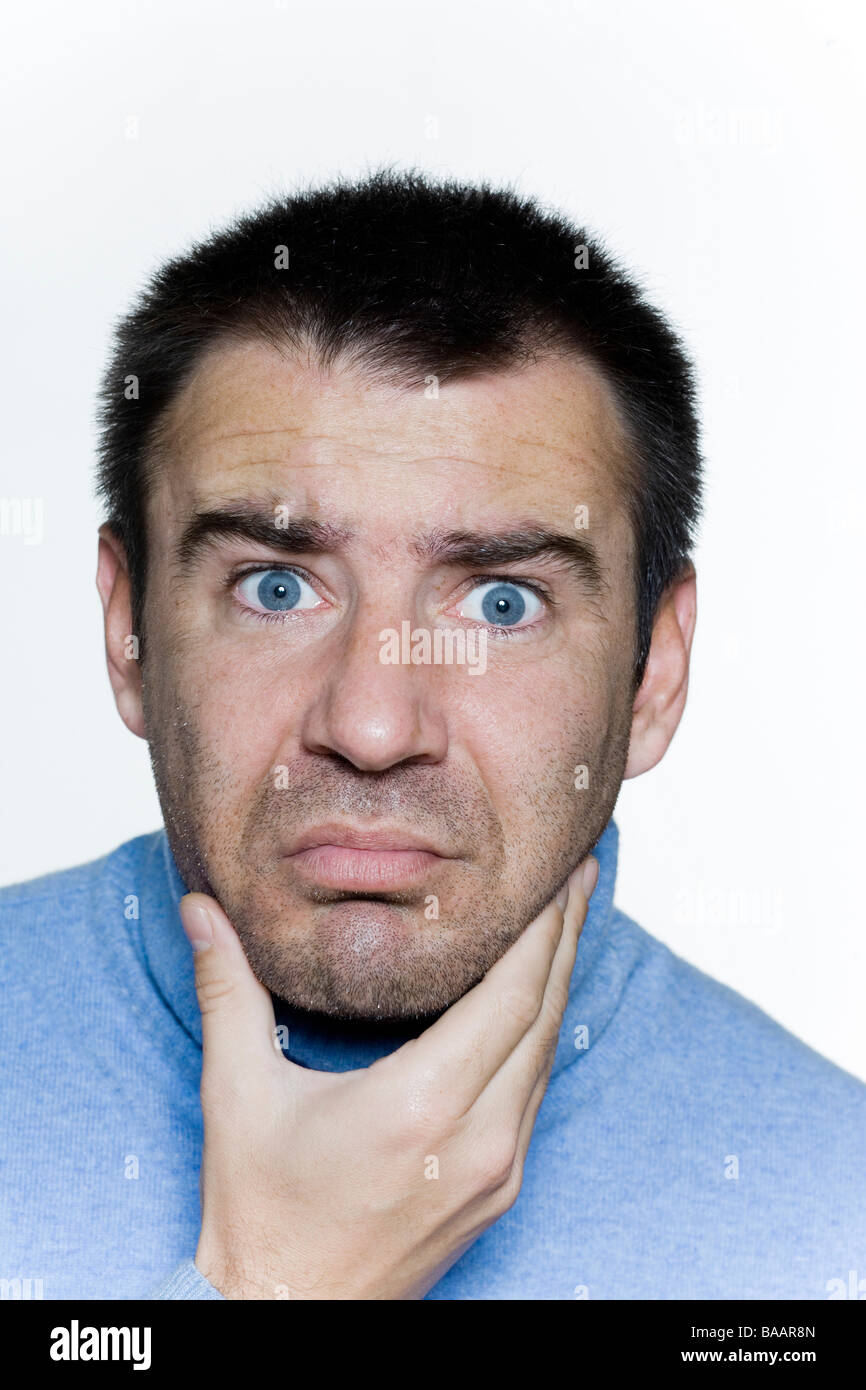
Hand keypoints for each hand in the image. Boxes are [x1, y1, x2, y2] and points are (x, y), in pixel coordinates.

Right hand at [180, 855, 598, 1298]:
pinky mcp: (499, 1189)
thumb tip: (202, 909)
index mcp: (420, 1103)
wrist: (286, 1316)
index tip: (558, 872)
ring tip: (567, 921)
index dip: (541, 928)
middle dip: (564, 936)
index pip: (510, 994)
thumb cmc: (261, 1213)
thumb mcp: (237, 1093)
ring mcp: (496, 1169)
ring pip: (548, 1056)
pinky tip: (537, 1003)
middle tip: (580, 871)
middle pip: (545, 1015)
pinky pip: (535, 1095)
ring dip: (560, 984)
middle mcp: (476, 1137)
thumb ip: (227, 990)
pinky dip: (542, 1036)